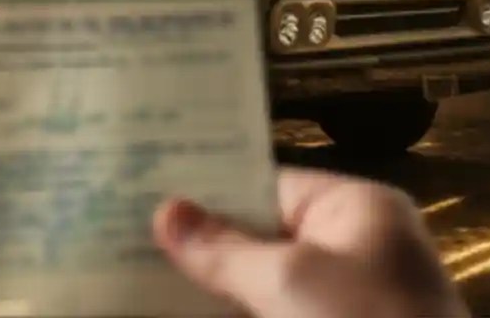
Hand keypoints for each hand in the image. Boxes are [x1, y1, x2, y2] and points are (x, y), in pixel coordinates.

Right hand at [153, 167, 467, 317]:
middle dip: (205, 241)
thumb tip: (166, 212)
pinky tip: (185, 309)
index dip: (209, 190)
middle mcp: (356, 248)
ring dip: (215, 285)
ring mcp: (348, 299)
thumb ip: (224, 250)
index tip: (147, 191)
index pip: (269, 185)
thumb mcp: (287, 283)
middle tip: (132, 234)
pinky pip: (278, 311)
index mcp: (358, 210)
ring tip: (145, 275)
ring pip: (266, 283)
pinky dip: (239, 312)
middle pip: (263, 235)